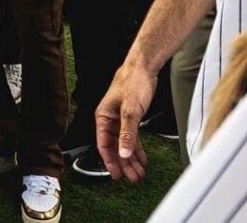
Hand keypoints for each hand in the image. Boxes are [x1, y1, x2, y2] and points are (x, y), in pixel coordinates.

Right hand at [95, 61, 153, 182]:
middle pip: (114, 147)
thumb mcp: (130, 111)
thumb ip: (127, 133)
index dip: (110, 160)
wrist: (142, 68)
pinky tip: (142, 158)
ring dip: (131, 158)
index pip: (103, 144)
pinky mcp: (130, 117)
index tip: (116, 175)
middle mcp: (109, 119)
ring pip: (124, 144)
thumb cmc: (132, 82)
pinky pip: (132, 138)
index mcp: (103, 116)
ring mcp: (120, 119)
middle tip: (132, 178)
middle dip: (123, 163)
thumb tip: (124, 152)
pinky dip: (137, 149)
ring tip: (138, 172)